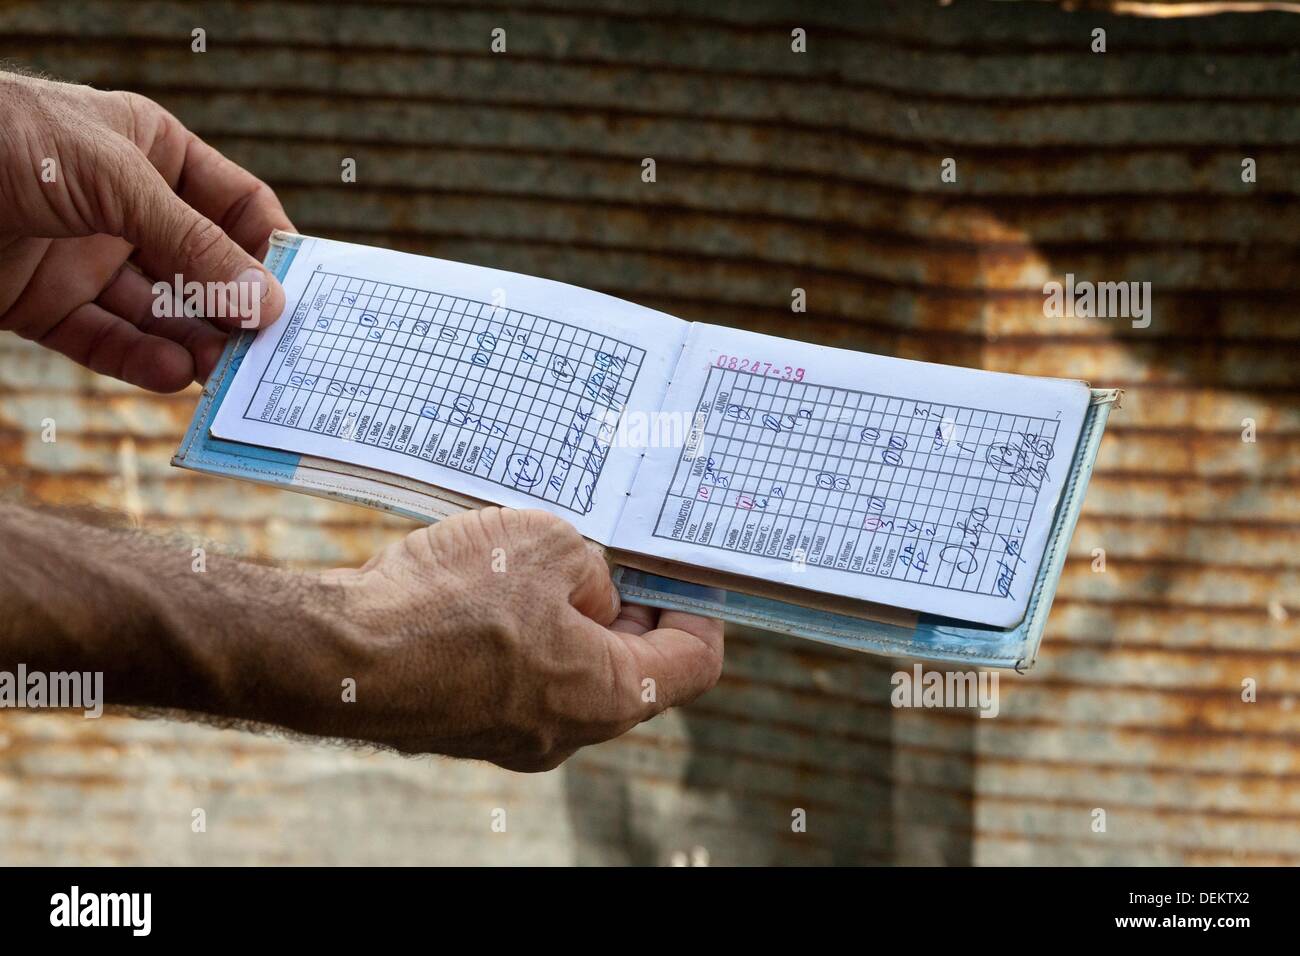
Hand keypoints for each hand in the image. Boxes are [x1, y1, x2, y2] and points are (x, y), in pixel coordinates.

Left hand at [0, 70, 292, 390]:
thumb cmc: (5, 138)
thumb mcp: (114, 179)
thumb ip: (192, 241)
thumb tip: (266, 302)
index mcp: (151, 153)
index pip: (236, 206)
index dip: (271, 249)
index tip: (301, 297)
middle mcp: (125, 209)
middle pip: (202, 268)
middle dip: (236, 308)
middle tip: (270, 352)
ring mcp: (84, 258)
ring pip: (159, 312)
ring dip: (195, 343)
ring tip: (222, 372)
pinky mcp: (41, 303)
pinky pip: (105, 339)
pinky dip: (139, 360)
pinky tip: (172, 374)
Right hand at [292, 508, 724, 771]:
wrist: (337, 654)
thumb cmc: (447, 603)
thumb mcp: (550, 546)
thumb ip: (594, 566)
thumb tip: (591, 587)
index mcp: (607, 697)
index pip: (693, 663)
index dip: (699, 607)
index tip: (682, 568)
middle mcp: (566, 730)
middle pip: (632, 667)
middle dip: (630, 604)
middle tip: (612, 548)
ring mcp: (514, 731)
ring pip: (571, 667)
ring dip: (570, 612)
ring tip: (540, 555)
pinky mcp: (469, 719)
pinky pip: (520, 672)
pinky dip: (524, 629)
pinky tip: (492, 581)